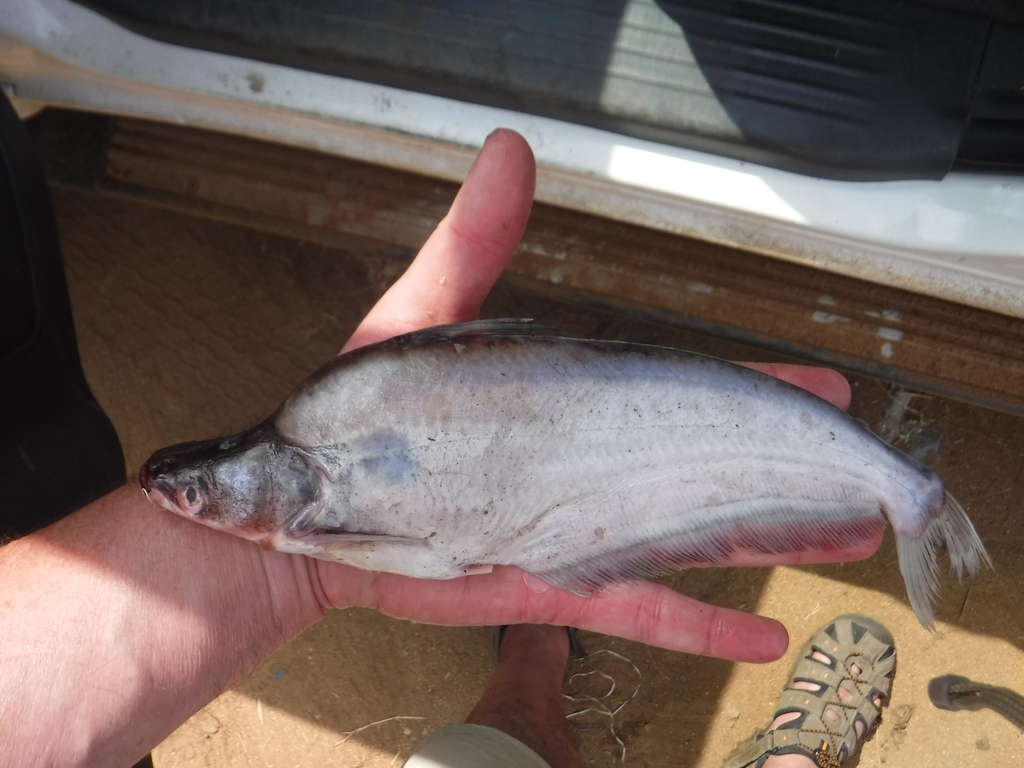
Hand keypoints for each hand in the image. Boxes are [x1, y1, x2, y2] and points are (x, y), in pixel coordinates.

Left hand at [310, 129, 877, 661]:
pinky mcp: (542, 585)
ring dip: (761, 541)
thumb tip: (510, 150)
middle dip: (780, 466)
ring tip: (837, 538)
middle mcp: (582, 468)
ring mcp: (570, 530)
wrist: (309, 508)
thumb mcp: (424, 317)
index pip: (676, 394)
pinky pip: (631, 609)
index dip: (749, 392)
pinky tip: (757, 643)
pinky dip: (695, 630)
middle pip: (699, 466)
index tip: (817, 388)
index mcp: (569, 406)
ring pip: (686, 538)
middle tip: (857, 468)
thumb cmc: (363, 411)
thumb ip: (472, 242)